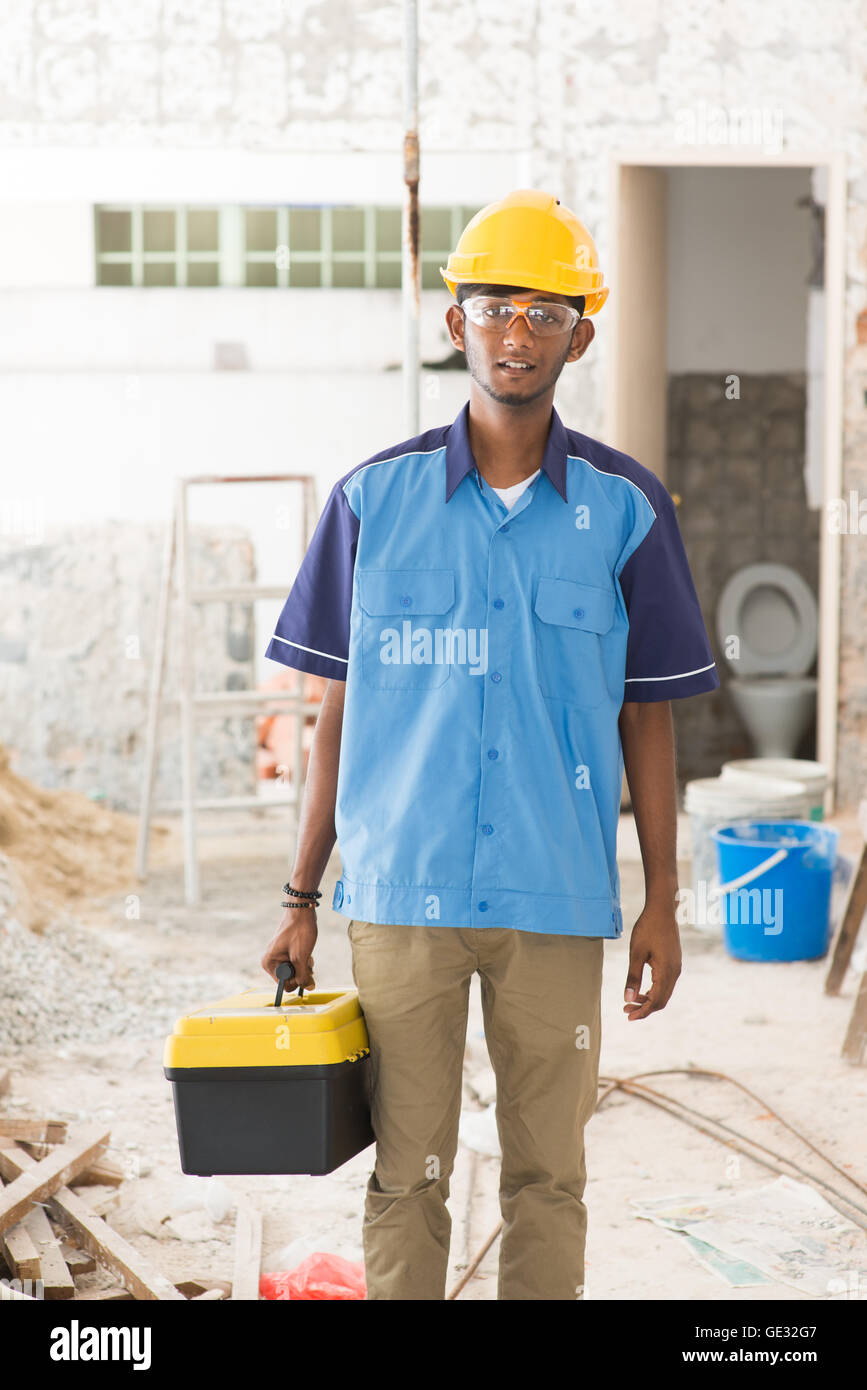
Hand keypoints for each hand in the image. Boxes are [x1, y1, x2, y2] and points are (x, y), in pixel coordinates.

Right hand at [261, 908, 317, 992]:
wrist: (302, 910)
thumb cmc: (299, 930)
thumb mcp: (301, 957)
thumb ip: (303, 976)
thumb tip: (309, 988)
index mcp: (268, 963)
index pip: (283, 985)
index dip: (296, 980)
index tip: (303, 969)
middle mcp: (271, 961)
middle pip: (290, 978)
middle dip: (301, 972)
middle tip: (307, 959)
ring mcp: (279, 956)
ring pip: (296, 971)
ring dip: (305, 966)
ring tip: (307, 953)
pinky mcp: (287, 952)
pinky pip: (297, 963)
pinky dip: (304, 959)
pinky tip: (307, 951)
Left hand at [623, 903, 681, 1021]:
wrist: (662, 910)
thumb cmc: (647, 928)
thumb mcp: (636, 953)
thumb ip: (632, 977)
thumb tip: (628, 999)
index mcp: (666, 971)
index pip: (656, 1001)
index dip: (642, 1011)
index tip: (628, 1016)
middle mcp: (675, 972)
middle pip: (661, 1000)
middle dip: (644, 1008)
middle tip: (626, 1010)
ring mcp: (676, 968)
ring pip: (664, 993)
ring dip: (648, 1000)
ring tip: (630, 1001)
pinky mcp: (674, 963)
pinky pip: (666, 984)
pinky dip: (654, 991)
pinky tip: (641, 991)